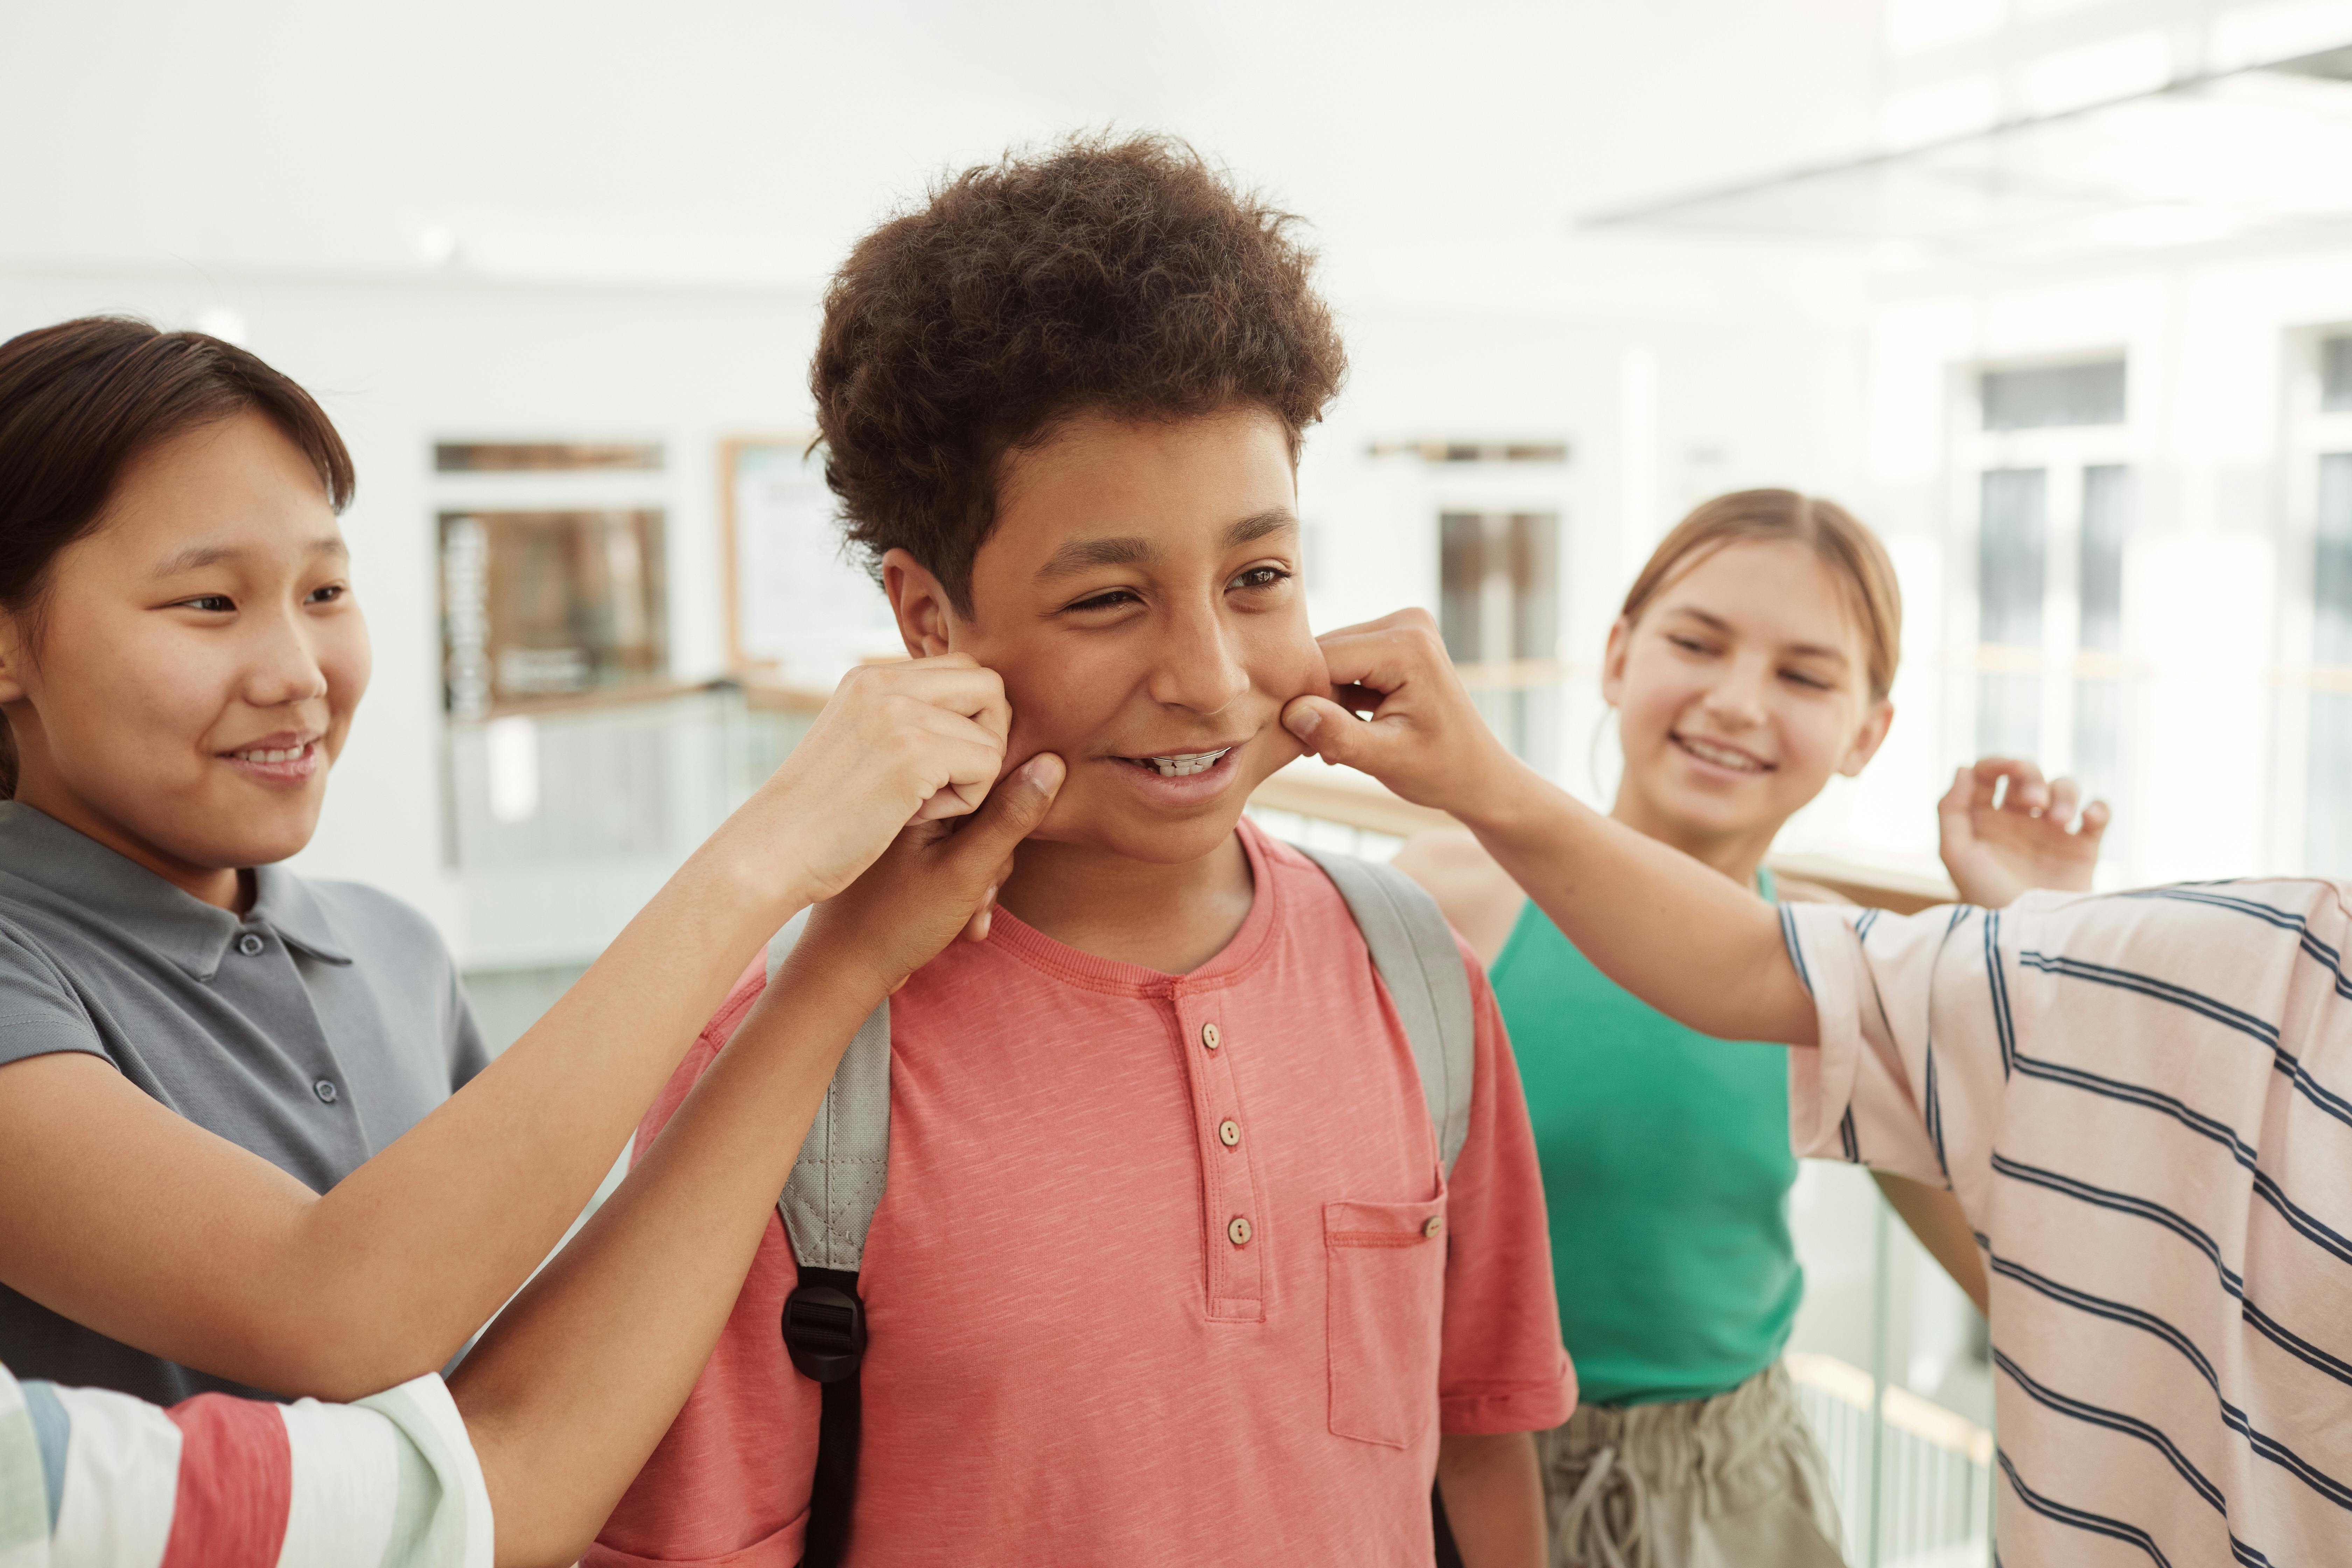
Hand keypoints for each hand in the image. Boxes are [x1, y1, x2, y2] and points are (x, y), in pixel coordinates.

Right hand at [726, 656, 1011, 907]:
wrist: (768, 855)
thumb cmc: (816, 820)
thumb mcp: (856, 749)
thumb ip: (900, 723)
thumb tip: (964, 718)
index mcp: (870, 678)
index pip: (962, 672)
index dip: (970, 721)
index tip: (938, 767)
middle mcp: (884, 682)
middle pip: (989, 686)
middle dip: (988, 737)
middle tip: (947, 784)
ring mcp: (898, 712)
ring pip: (993, 730)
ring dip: (974, 775)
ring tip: (923, 804)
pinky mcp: (911, 751)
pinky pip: (987, 765)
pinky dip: (965, 801)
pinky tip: (916, 817)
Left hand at [791, 753, 1064, 995]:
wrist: (839, 968)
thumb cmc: (894, 922)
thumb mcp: (965, 871)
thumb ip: (1009, 817)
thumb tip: (1052, 761)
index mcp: (911, 780)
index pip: (988, 768)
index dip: (1006, 816)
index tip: (991, 860)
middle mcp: (906, 791)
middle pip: (986, 800)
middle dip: (994, 852)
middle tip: (977, 892)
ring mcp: (905, 819)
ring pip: (976, 828)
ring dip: (983, 872)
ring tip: (966, 909)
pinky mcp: (905, 843)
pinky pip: (955, 845)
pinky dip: (965, 878)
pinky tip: (959, 914)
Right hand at [1279, 608, 1530, 824]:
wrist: (1478, 774)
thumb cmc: (1441, 771)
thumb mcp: (1387, 760)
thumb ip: (1338, 735)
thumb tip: (1292, 712)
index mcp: (1408, 645)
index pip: (1324, 659)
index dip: (1303, 699)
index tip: (1303, 743)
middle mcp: (1406, 622)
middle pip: (1324, 654)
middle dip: (1314, 701)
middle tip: (1318, 750)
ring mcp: (1401, 626)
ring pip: (1329, 659)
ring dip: (1324, 701)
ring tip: (1335, 745)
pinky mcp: (1394, 638)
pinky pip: (1345, 661)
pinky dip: (1339, 696)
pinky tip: (1348, 728)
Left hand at [1937, 757, 2109, 908]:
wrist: (2030, 937)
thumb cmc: (1985, 898)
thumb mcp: (1957, 855)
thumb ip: (1951, 809)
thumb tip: (1964, 768)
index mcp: (1984, 819)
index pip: (1987, 774)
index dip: (1997, 763)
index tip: (2007, 768)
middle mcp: (2017, 820)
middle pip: (2027, 774)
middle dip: (2031, 777)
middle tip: (2033, 802)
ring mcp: (2052, 832)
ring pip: (2064, 786)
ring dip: (2064, 793)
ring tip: (2059, 820)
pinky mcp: (2083, 846)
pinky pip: (2098, 812)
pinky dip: (2098, 807)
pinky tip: (2088, 819)